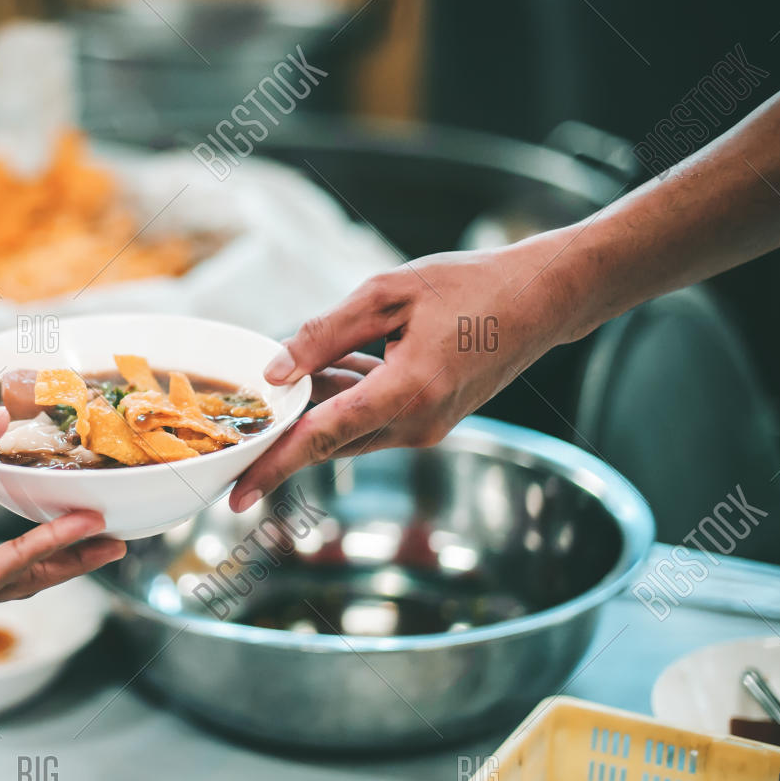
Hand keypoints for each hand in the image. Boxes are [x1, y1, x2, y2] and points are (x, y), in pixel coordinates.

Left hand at [231, 233, 581, 510]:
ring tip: (300, 369)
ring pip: (349, 431)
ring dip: (318, 407)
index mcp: (407, 390)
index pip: (323, 436)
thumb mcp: (387, 293)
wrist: (542, 299)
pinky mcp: (432, 423)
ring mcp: (428, 428)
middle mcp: (418, 423)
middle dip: (286, 432)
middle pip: (330, 440)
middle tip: (243, 424)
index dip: (274, 465)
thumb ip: (325, 334)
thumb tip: (275, 373)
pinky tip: (338, 365)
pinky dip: (347, 399)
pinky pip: (373, 420)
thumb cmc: (469, 286)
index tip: (237, 494)